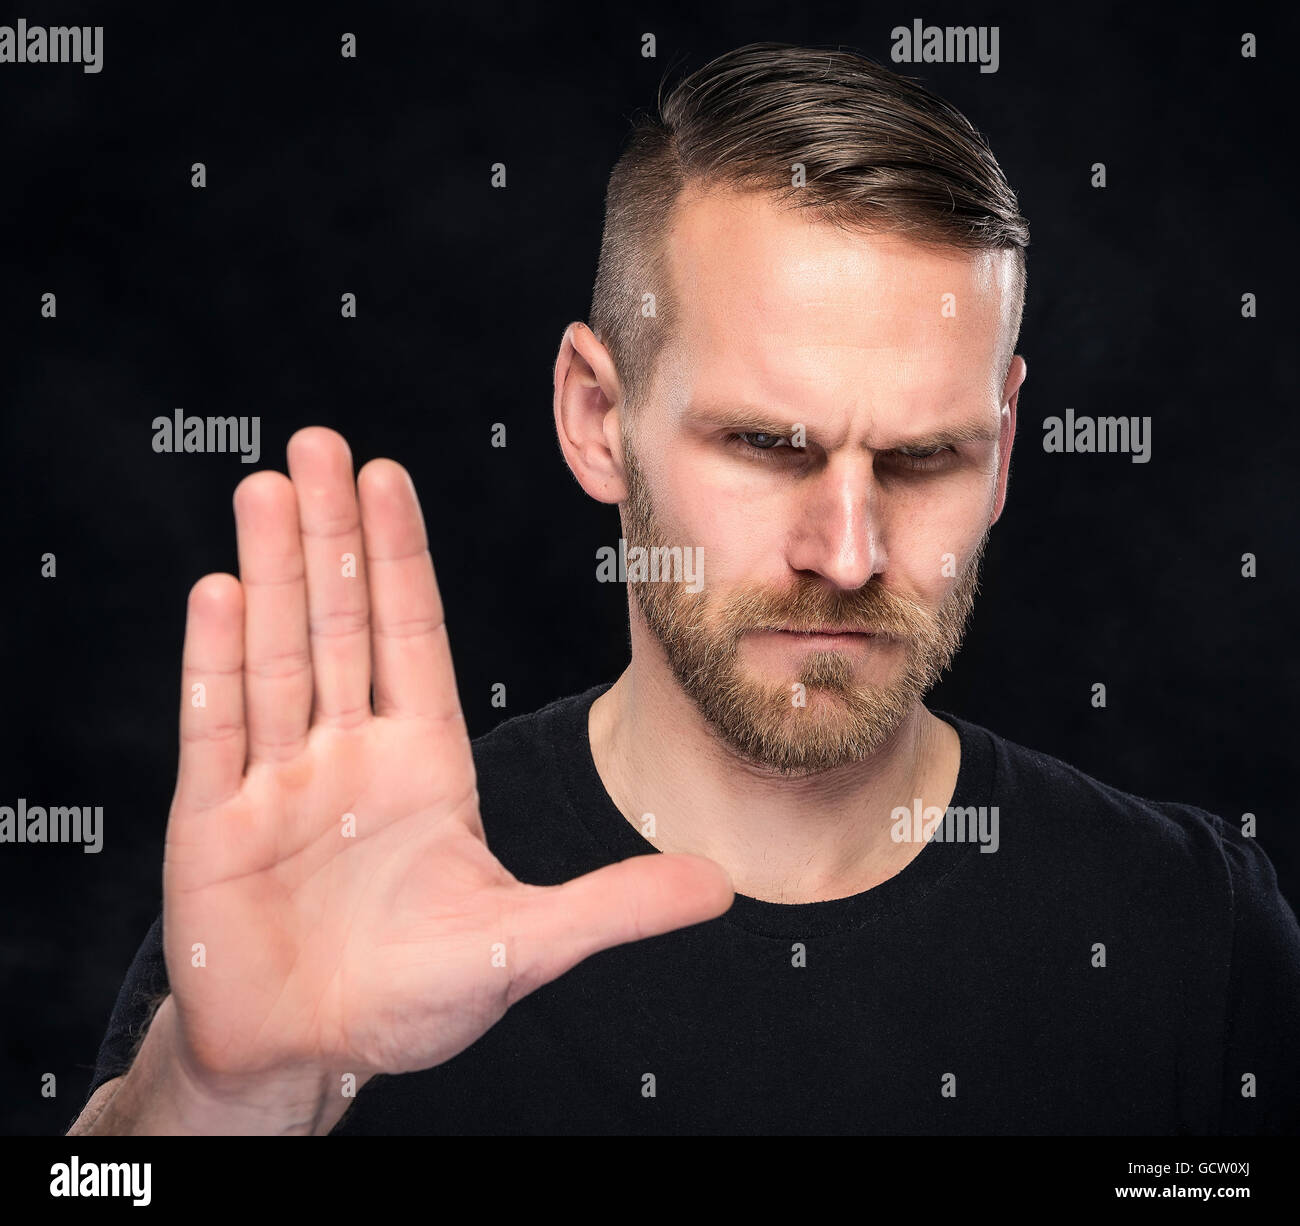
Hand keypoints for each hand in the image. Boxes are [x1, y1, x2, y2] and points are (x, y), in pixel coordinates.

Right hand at [162, 427, 732, 1097]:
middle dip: (333, 534)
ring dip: (272, 571)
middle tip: (322, 442)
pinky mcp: (212, 823)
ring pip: (277, 654)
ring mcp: (276, 781)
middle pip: (342, 622)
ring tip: (268, 486)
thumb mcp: (524, 943)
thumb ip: (614, 904)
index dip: (401, 557)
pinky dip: (217, 661)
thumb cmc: (414, 1000)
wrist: (310, 1056)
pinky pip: (216, 728)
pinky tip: (219, 589)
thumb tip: (725, 885)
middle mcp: (348, 754)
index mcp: (422, 764)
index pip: (412, 637)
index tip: (392, 476)